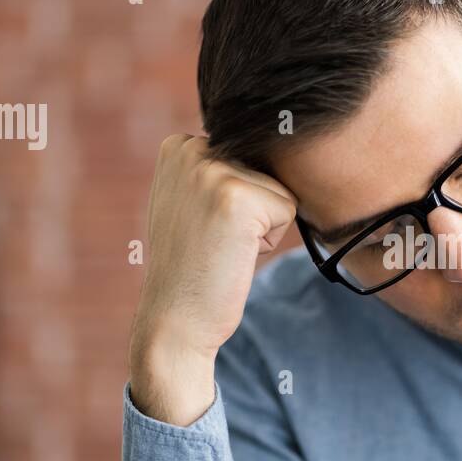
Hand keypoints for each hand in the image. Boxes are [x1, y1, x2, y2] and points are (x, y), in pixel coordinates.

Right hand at [128, 133, 296, 424]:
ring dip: (260, 226)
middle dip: (251, 211)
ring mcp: (211, 171)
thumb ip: (215, 169)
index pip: (248, 158)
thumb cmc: (192, 266)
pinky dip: (269, 240)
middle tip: (213, 242)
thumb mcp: (190, 201)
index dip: (237, 200)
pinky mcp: (236, 197)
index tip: (203, 227)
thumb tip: (273, 141)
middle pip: (265, 170)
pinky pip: (286, 210)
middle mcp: (190, 150)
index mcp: (178, 146)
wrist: (175, 319)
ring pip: (278, 190)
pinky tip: (232, 255)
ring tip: (221, 248)